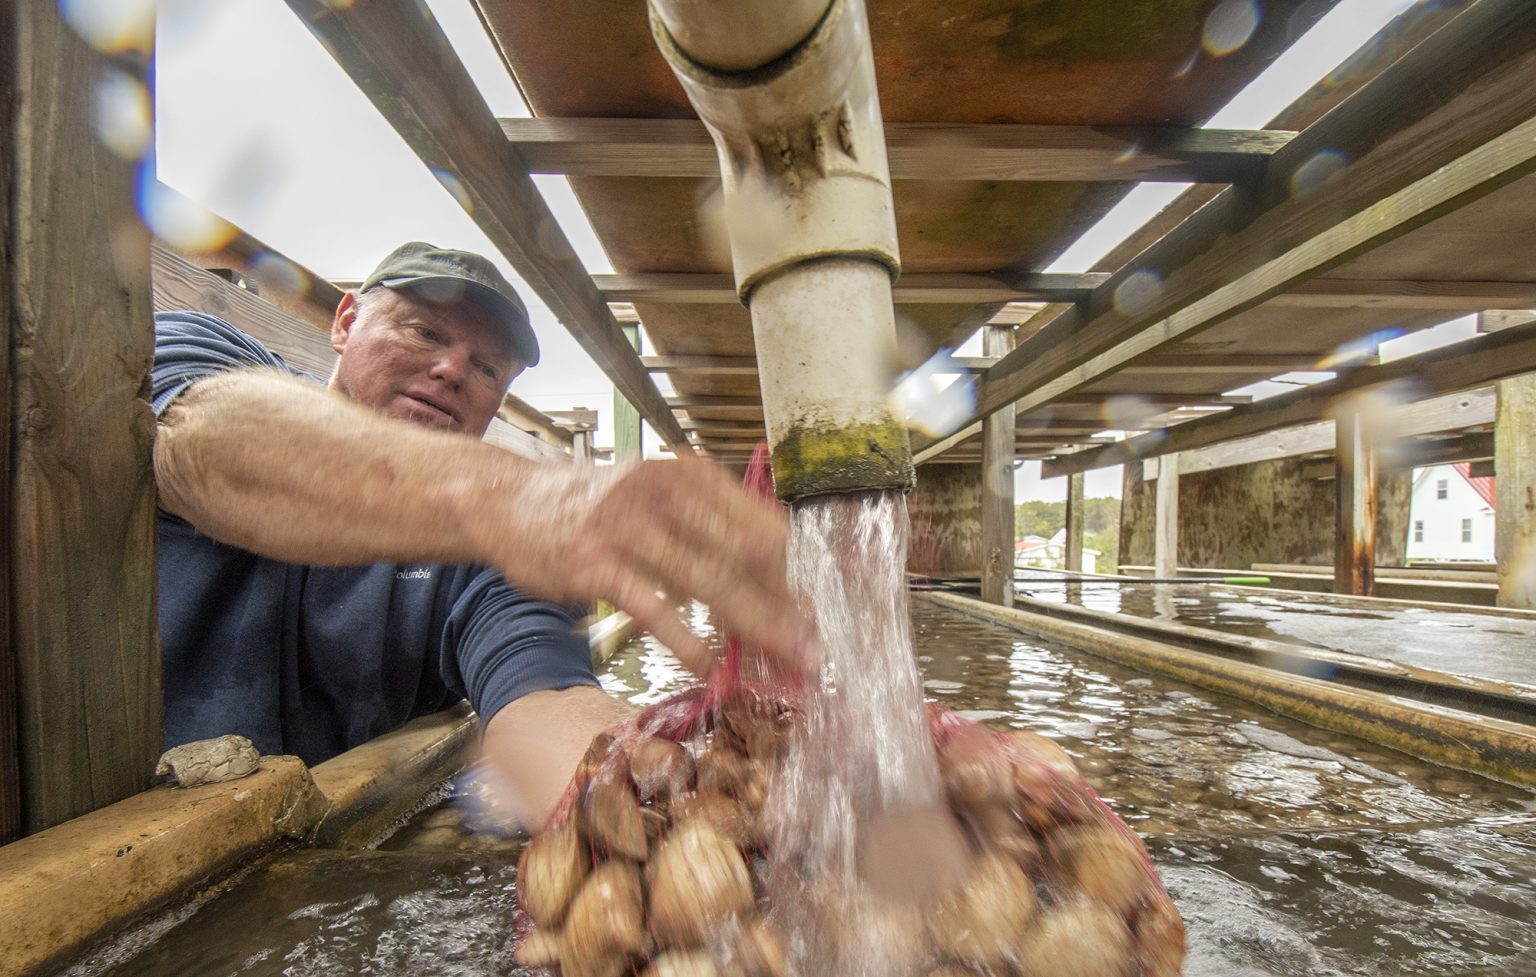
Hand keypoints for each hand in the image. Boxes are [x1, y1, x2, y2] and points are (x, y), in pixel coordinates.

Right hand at [485, 457, 811, 676]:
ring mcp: (628, 525)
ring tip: (782, 660)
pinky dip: (685, 637)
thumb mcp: (653, 498)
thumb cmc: (591, 507)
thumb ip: (704, 529)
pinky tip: (707, 664)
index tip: (822, 611)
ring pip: (708, 580)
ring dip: (751, 626)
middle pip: (745, 554)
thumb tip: (768, 575)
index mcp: (688, 477)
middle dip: (786, 607)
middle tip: (814, 648)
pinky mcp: (593, 562)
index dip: (797, 572)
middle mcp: (664, 492)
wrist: (506, 499)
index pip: (760, 525)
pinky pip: (652, 606)